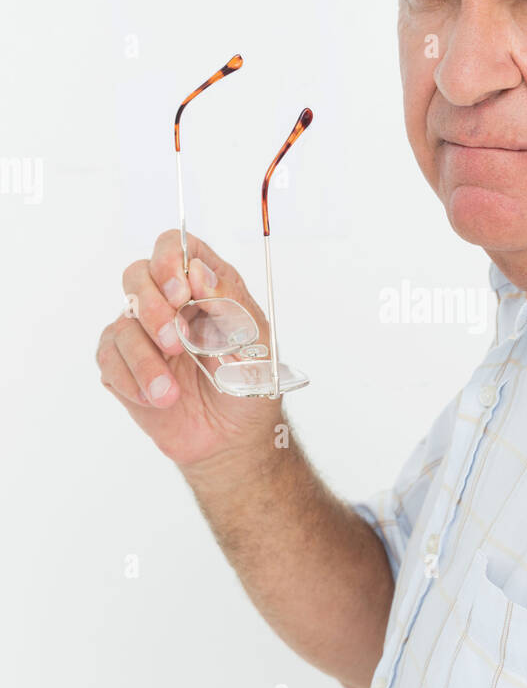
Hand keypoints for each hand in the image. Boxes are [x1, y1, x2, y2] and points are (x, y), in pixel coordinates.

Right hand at [96, 230, 280, 466]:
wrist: (232, 439)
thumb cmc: (248, 387)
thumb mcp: (255, 344)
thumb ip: (229, 303)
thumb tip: (198, 271)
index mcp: (203, 288)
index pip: (174, 248)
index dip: (170, 261)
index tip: (182, 292)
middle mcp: (168, 305)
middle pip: (137, 275)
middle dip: (152, 307)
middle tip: (175, 342)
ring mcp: (142, 334)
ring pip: (122, 324)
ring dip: (145, 359)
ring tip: (170, 392)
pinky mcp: (122, 366)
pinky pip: (109, 359)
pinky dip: (132, 379)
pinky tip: (157, 399)